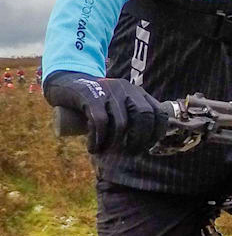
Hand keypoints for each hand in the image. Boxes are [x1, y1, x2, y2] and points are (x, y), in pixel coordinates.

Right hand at [47, 72, 165, 153]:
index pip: (159, 111)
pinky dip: (97, 139)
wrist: (67, 83)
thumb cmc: (97, 102)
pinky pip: (99, 122)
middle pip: (143, 116)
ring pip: (121, 122)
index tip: (148, 145)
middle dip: (139, 138)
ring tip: (108, 152)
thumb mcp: (120, 104)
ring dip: (115, 143)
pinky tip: (94, 148)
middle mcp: (126, 89)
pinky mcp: (90, 96)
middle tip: (130, 152)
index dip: (158, 131)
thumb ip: (133, 116)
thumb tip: (147, 143)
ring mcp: (109, 91)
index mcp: (138, 92)